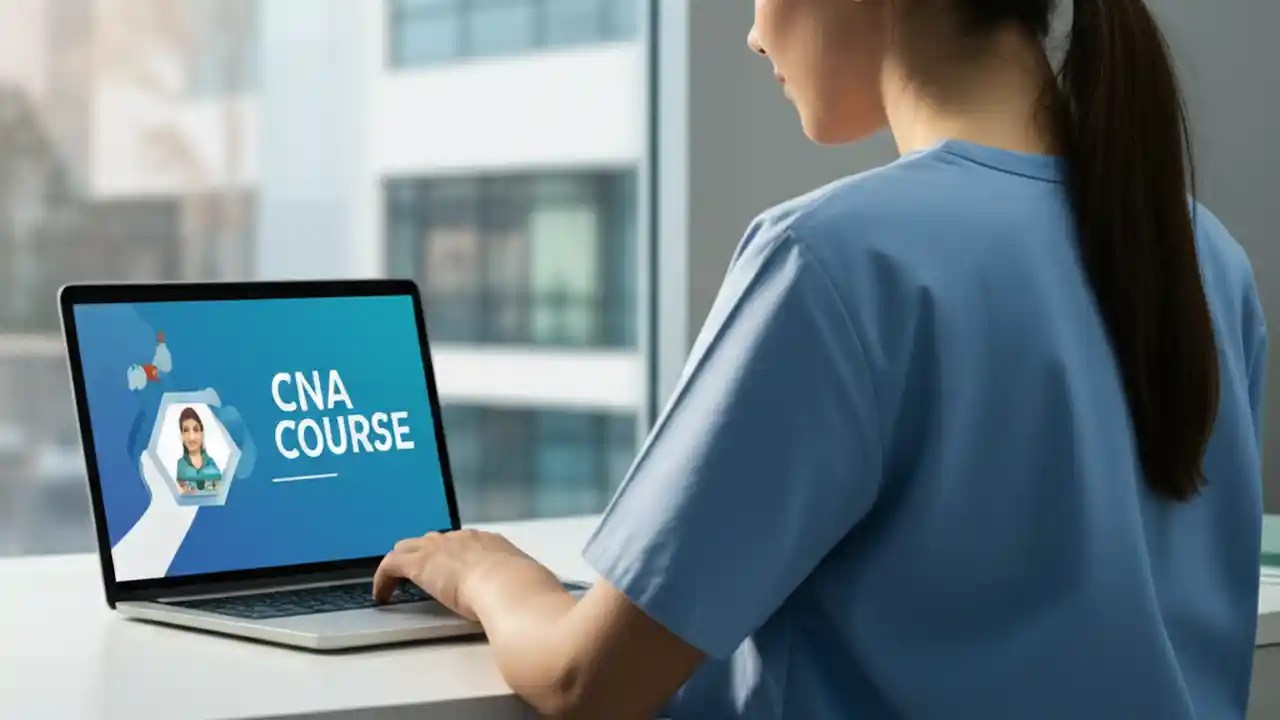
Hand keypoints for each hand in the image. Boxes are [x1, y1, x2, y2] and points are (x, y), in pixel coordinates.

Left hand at [372, 529, 558, 621]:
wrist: (510, 587)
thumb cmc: (528, 590)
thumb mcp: (534, 589)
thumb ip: (532, 594)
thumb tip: (546, 609)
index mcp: (492, 544)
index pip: (466, 544)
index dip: (456, 558)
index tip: (455, 573)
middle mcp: (464, 539)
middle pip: (435, 541)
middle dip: (426, 555)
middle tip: (421, 576)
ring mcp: (440, 549)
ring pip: (409, 548)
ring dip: (403, 565)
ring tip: (395, 584)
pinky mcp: (419, 564)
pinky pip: (391, 566)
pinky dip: (384, 579)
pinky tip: (382, 596)